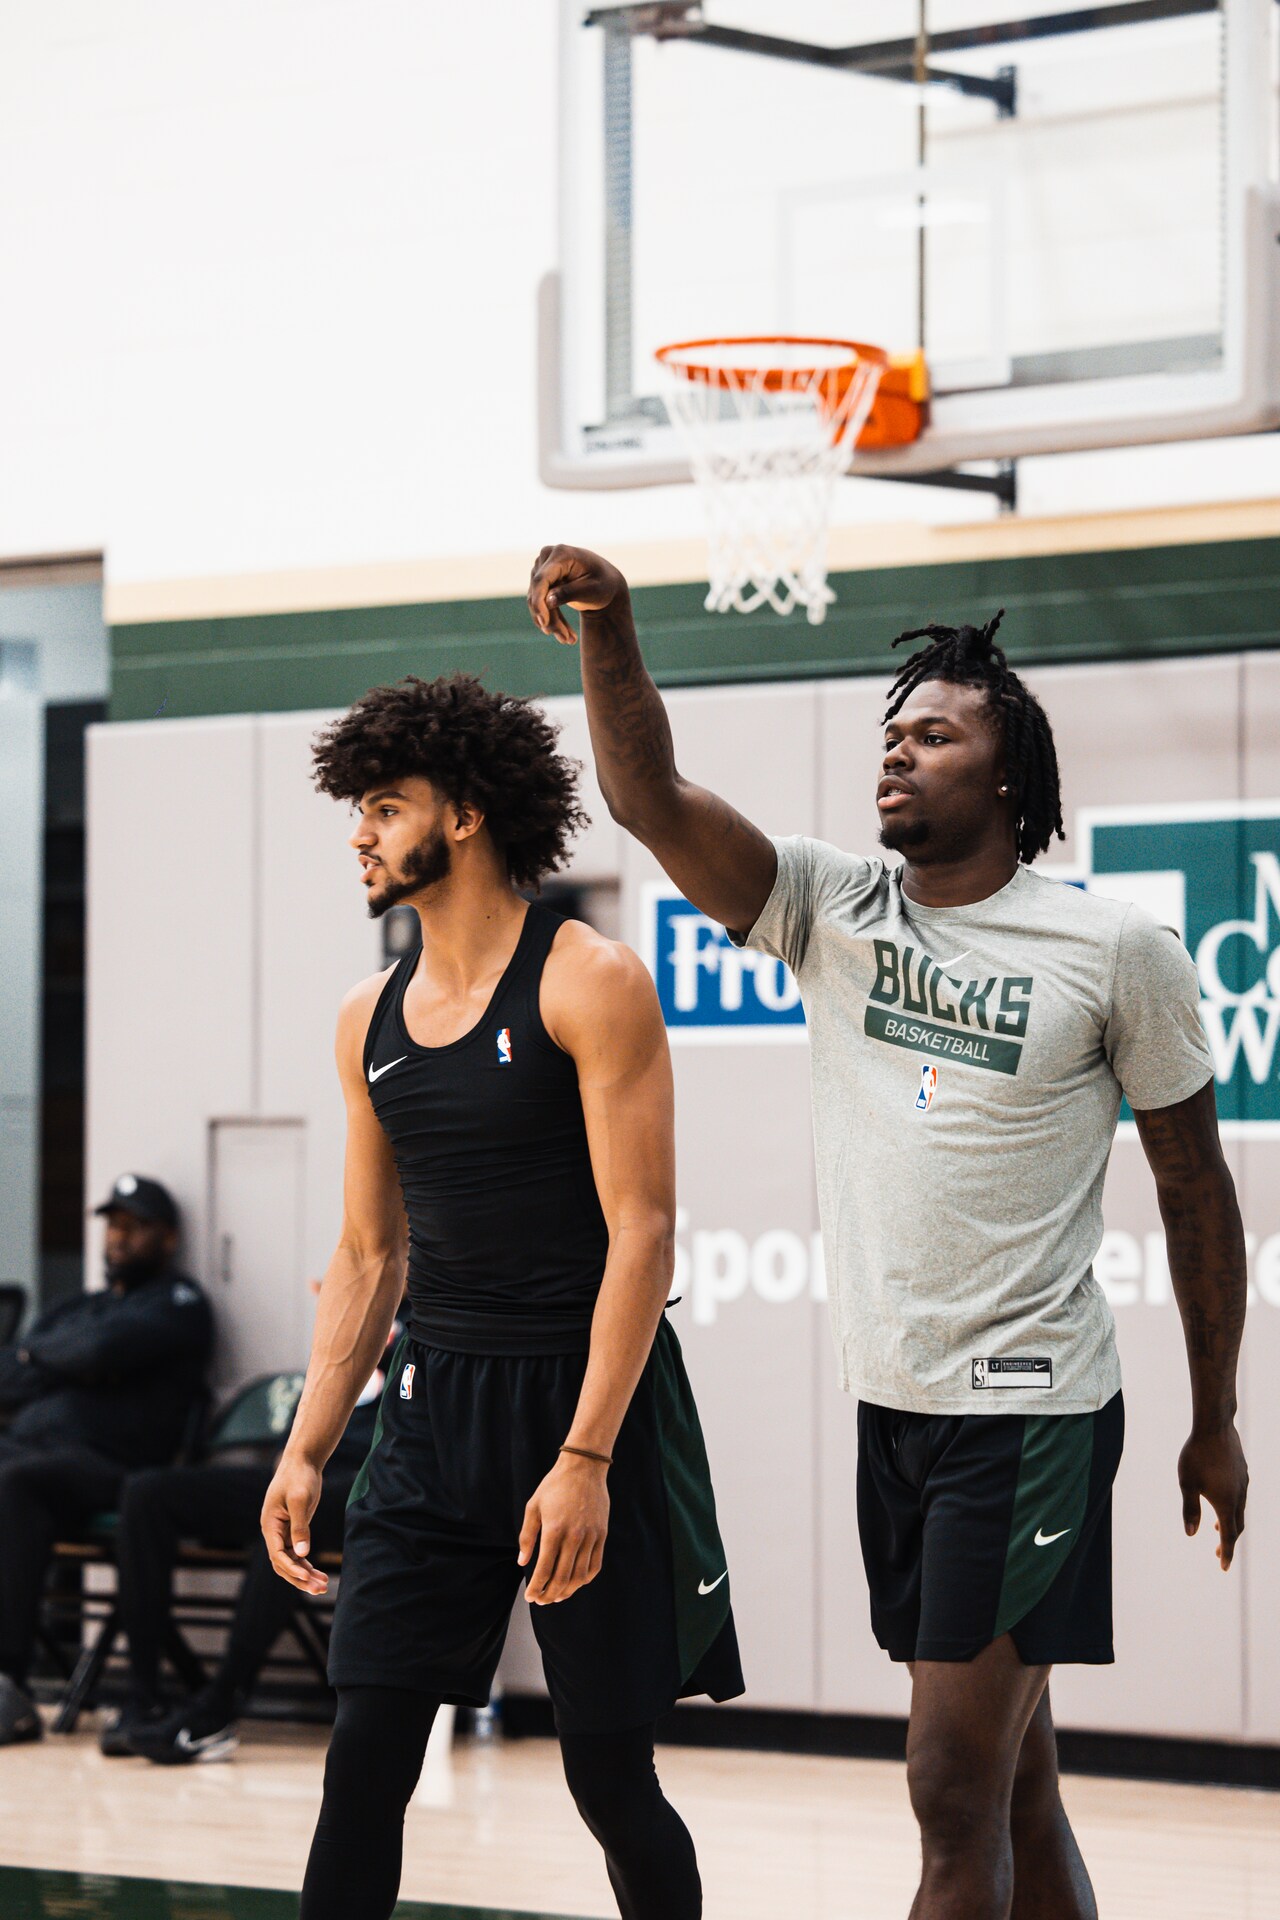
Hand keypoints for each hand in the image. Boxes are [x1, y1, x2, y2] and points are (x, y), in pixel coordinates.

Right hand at [261, 1455, 327, 1594]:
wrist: (303, 1461)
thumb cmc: (300, 1476)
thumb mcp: (300, 1499)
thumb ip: (300, 1526)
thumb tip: (303, 1553)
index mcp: (270, 1525)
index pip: (277, 1554)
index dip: (291, 1568)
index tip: (306, 1577)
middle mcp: (273, 1532)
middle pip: (282, 1564)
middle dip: (299, 1578)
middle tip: (319, 1589)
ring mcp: (283, 1532)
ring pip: (291, 1561)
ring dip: (305, 1575)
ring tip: (323, 1586)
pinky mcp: (294, 1530)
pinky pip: (298, 1554)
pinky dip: (307, 1565)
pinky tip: (320, 1574)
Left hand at [518, 1452, 609, 1603]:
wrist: (584, 1467)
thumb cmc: (554, 1485)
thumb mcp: (533, 1507)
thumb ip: (527, 1537)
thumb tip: (522, 1563)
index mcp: (553, 1530)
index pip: (544, 1570)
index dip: (536, 1588)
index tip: (530, 1597)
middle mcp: (573, 1537)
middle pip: (562, 1578)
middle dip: (550, 1594)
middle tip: (541, 1600)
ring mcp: (590, 1537)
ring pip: (580, 1576)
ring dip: (567, 1591)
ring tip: (557, 1596)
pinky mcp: (601, 1534)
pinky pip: (595, 1565)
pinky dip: (585, 1579)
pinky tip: (576, 1583)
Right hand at [527, 545, 627, 645]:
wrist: (606, 583)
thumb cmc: (604, 583)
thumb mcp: (592, 590)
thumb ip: (570, 593)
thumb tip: (547, 601)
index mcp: (562, 554)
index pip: (542, 580)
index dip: (539, 602)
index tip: (544, 623)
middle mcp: (547, 557)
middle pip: (538, 593)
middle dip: (550, 619)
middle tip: (566, 640)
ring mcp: (542, 568)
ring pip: (536, 601)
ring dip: (551, 623)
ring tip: (568, 640)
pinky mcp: (541, 580)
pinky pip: (539, 603)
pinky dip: (551, 620)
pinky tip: (565, 634)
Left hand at [1179, 1422, 1247, 1568]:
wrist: (1215, 1427)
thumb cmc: (1196, 1455)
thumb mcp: (1187, 1484)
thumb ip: (1190, 1510)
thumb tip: (1191, 1534)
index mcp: (1226, 1503)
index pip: (1229, 1536)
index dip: (1226, 1553)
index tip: (1223, 1568)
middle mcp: (1239, 1496)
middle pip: (1237, 1526)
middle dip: (1229, 1541)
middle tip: (1218, 1553)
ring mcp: (1243, 1484)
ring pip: (1239, 1510)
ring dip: (1230, 1523)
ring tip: (1216, 1529)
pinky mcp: (1242, 1472)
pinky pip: (1240, 1496)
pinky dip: (1232, 1507)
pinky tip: (1222, 1500)